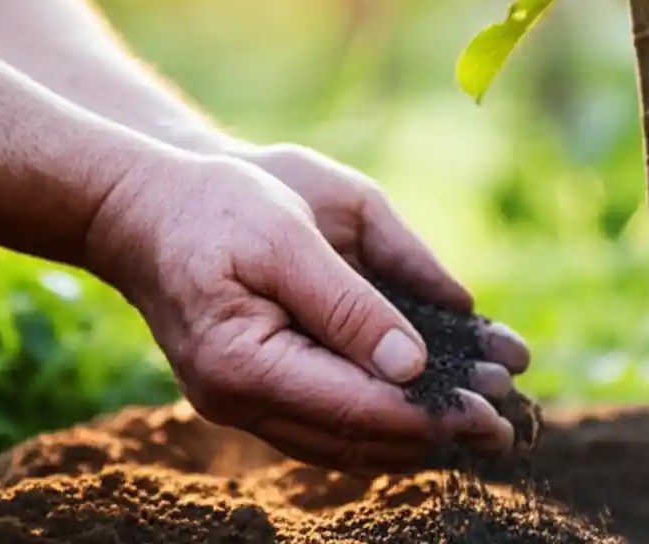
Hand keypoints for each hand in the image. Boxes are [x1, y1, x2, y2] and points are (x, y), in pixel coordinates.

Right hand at [84, 150, 520, 471]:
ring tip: (479, 427)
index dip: (429, 415)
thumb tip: (411, 363)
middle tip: (506, 429)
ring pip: (342, 444)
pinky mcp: (252, 390)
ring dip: (413, 437)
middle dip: (434, 435)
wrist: (142, 206)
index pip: (355, 408)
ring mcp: (241, 402)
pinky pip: (325, 424)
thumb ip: (349, 301)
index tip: (492, 413)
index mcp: (244, 364)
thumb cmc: (216, 205)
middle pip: (353, 441)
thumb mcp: (290, 234)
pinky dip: (380, 422)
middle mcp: (239, 400)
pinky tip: (424, 413)